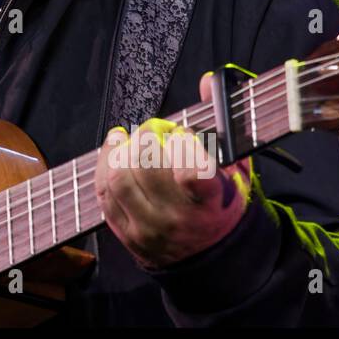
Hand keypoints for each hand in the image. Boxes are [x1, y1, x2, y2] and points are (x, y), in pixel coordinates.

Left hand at [93, 72, 252, 269]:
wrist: (214, 257)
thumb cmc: (223, 204)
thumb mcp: (235, 168)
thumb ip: (222, 124)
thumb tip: (208, 81)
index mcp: (210, 202)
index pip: (193, 174)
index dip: (182, 146)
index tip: (183, 136)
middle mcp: (177, 218)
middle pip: (146, 167)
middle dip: (146, 137)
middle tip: (153, 132)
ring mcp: (148, 229)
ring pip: (119, 179)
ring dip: (119, 151)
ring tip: (127, 139)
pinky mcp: (126, 234)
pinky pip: (103, 194)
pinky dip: (104, 166)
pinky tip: (113, 151)